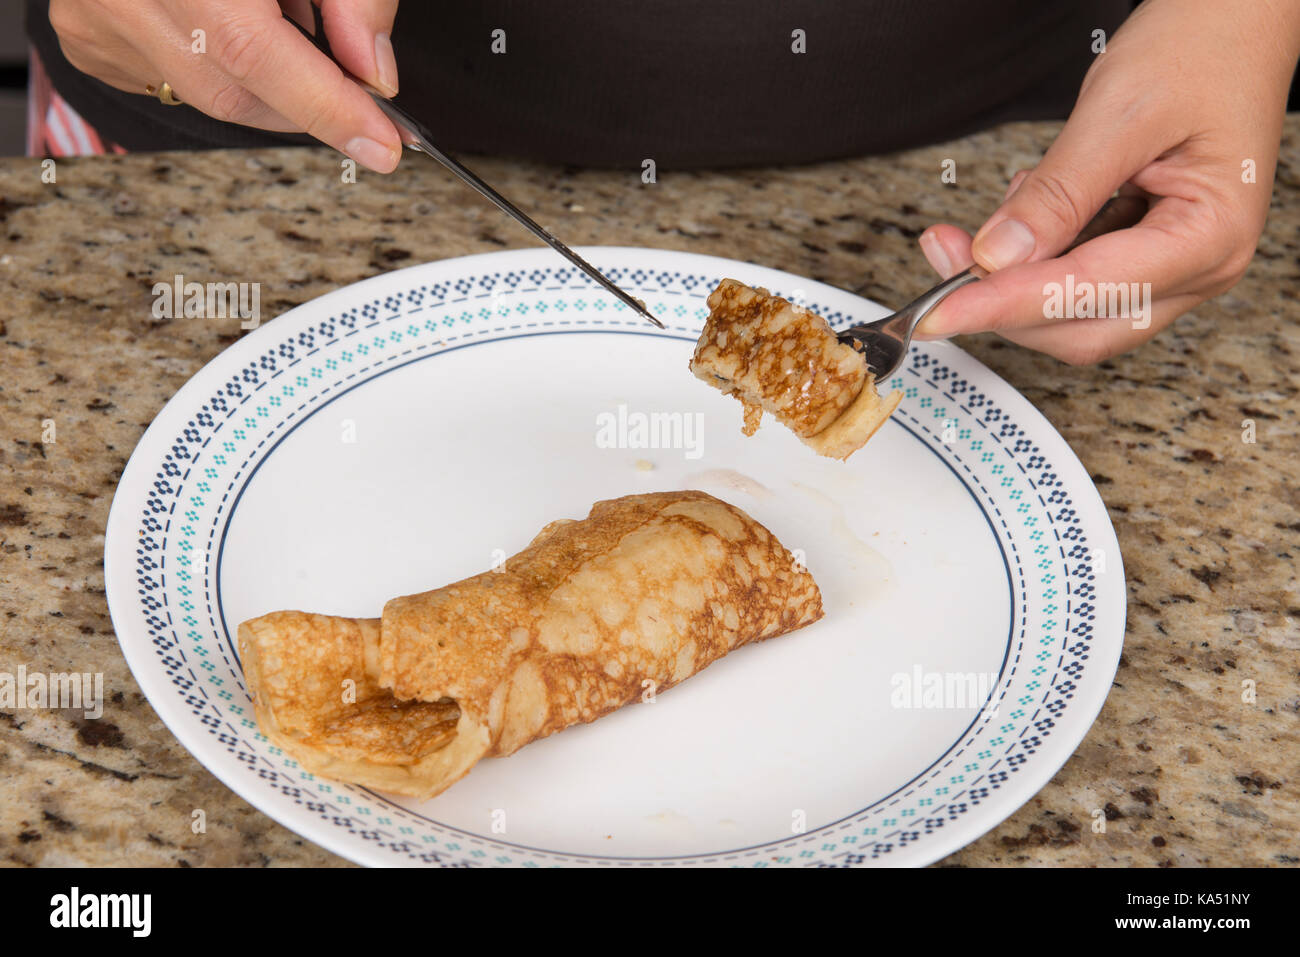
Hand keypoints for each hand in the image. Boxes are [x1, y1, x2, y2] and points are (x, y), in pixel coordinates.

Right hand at [47, 0, 402, 171]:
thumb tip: (374, 70)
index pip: (251, 49)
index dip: (325, 105)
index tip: (382, 144)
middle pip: (232, 89)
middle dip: (306, 104)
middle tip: (353, 88)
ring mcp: (93, 13)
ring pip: (204, 95)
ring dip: (265, 83)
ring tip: (283, 19)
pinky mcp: (86, 35)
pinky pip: (167, 81)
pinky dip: (218, 67)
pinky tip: (226, 19)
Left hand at [915, 0, 1299, 363]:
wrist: (1233, 22)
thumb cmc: (1201, 49)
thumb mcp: (1119, 111)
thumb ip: (1058, 192)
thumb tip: (998, 256)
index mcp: (1209, 237)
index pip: (1085, 294)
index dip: (1002, 305)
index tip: (940, 311)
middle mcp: (1199, 267)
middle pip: (1077, 329)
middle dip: (1001, 304)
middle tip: (945, 254)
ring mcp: (1174, 267)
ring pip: (1072, 315)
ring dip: (1013, 282)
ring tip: (997, 215)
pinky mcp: (1146, 256)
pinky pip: (1076, 283)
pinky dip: (1035, 260)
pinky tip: (1030, 212)